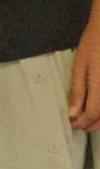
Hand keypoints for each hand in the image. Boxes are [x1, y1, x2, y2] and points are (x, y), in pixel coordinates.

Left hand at [70, 16, 99, 131]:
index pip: (92, 113)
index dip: (81, 122)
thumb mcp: (80, 65)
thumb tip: (73, 112)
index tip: (71, 123)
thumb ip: (77, 90)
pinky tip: (98, 110)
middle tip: (78, 124)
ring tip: (87, 119)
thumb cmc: (95, 43)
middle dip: (91, 125)